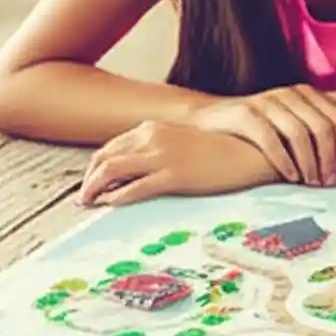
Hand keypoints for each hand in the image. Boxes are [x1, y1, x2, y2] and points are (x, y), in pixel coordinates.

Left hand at [79, 121, 276, 206]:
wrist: (251, 153)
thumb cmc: (224, 152)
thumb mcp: (188, 144)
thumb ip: (165, 150)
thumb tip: (147, 170)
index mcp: (155, 128)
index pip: (113, 146)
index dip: (96, 166)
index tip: (92, 182)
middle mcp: (152, 137)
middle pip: (104, 157)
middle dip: (89, 178)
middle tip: (84, 199)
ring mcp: (161, 155)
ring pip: (110, 170)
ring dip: (93, 189)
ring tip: (89, 204)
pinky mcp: (172, 175)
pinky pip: (132, 188)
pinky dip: (115, 198)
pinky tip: (111, 206)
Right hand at [188, 85, 335, 186]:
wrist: (211, 118)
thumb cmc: (259, 123)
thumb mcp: (292, 113)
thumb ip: (321, 110)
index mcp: (304, 93)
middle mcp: (288, 94)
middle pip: (321, 126)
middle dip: (330, 158)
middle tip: (331, 182)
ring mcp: (266, 102)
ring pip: (298, 133)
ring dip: (309, 162)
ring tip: (313, 183)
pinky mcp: (245, 114)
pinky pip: (270, 139)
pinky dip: (284, 160)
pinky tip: (291, 177)